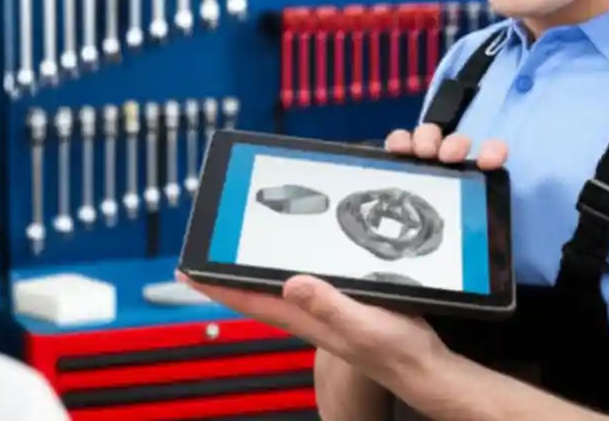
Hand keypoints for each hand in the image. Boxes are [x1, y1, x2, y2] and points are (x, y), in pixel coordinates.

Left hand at [180, 124, 508, 389]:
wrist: (423, 364)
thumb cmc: (395, 350)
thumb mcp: (363, 324)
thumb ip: (329, 305)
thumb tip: (291, 282)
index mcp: (305, 315)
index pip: (248, 297)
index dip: (215, 284)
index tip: (186, 269)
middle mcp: (307, 310)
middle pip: (255, 287)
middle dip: (227, 270)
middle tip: (204, 248)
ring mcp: (323, 306)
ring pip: (277, 281)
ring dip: (253, 264)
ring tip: (236, 244)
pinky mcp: (343, 299)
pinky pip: (305, 277)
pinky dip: (290, 261)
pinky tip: (294, 252)